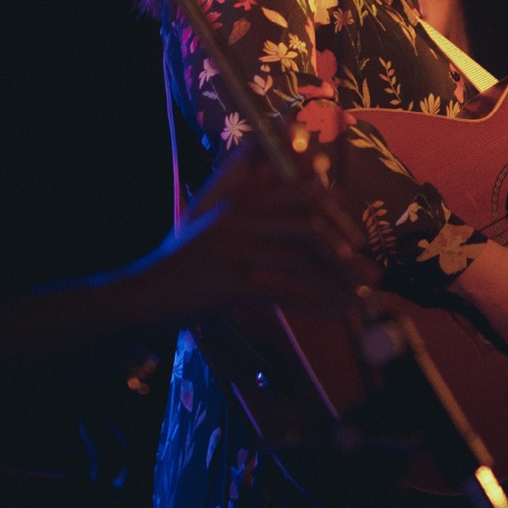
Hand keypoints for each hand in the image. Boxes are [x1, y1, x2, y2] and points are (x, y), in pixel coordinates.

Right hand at [137, 140, 379, 324]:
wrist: (138, 297)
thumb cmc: (186, 267)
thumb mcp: (220, 229)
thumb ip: (260, 215)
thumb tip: (319, 206)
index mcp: (241, 200)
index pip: (299, 193)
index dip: (334, 212)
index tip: (356, 237)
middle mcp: (239, 216)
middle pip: (306, 222)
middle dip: (344, 247)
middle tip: (368, 271)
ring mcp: (233, 247)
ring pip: (300, 258)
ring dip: (337, 280)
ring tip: (361, 298)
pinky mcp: (227, 280)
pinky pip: (283, 291)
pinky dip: (315, 303)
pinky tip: (335, 314)